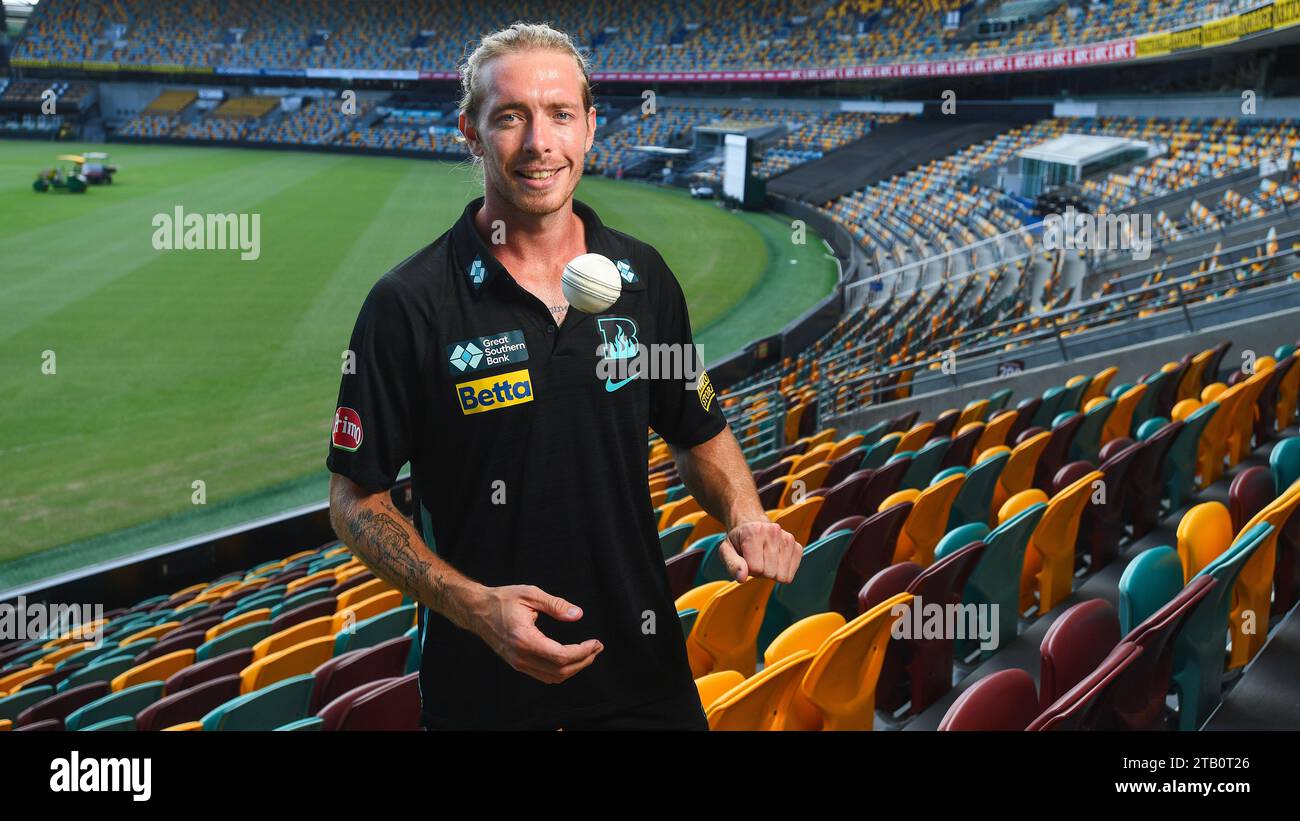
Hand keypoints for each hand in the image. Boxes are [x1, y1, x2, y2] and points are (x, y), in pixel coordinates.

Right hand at [470, 585, 602, 683]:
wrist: (477, 610)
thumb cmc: (503, 599)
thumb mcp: (530, 594)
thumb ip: (555, 604)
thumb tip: (577, 614)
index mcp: (524, 639)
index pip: (561, 656)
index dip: (582, 652)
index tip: (595, 643)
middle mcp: (521, 656)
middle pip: (560, 671)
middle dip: (583, 660)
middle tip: (597, 647)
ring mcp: (518, 663)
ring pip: (553, 677)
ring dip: (574, 668)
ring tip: (588, 652)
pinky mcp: (518, 664)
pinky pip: (544, 675)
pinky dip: (561, 671)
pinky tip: (571, 658)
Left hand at [717, 520, 801, 582]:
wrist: (752, 525)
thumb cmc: (738, 540)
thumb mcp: (726, 550)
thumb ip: (732, 564)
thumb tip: (742, 578)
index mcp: (753, 531)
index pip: (756, 568)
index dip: (748, 570)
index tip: (746, 560)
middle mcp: (773, 532)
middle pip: (770, 573)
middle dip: (760, 572)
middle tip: (755, 560)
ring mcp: (787, 538)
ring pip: (782, 575)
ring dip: (771, 573)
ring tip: (764, 560)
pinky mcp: (797, 546)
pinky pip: (791, 574)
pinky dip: (781, 572)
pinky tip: (774, 560)